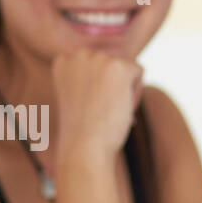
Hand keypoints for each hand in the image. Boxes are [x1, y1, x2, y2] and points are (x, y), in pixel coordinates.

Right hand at [50, 49, 143, 163]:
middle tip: (101, 111)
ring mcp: (98, 59)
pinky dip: (135, 92)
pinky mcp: (118, 66)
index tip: (89, 106)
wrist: (83, 147)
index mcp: (63, 61)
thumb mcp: (77, 96)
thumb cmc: (81, 130)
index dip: (97, 86)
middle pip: (111, 62)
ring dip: (124, 89)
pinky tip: (121, 108)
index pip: (94, 63)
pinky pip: (138, 71)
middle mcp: (79, 55)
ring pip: (125, 66)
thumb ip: (89, 77)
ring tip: (110, 110)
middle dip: (112, 86)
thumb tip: (116, 62)